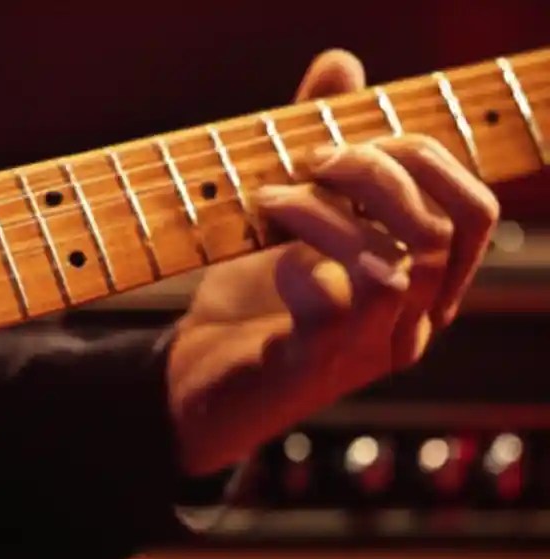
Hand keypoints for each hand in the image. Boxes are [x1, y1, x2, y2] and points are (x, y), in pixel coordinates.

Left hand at [166, 49, 499, 475]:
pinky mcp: (310, 367)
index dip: (426, 161)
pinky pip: (332, 306)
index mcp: (420, 284)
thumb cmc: (251, 300)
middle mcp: (409, 323)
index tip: (353, 141)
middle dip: (381, 174)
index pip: (474, 212)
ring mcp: (364, 350)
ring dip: (331, 213)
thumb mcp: (293, 215)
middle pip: (444, 231)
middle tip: (313, 160)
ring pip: (396, 267)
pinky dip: (298, 261)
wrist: (192, 386)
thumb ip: (323, 145)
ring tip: (271, 196)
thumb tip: (342, 65)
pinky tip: (263, 250)